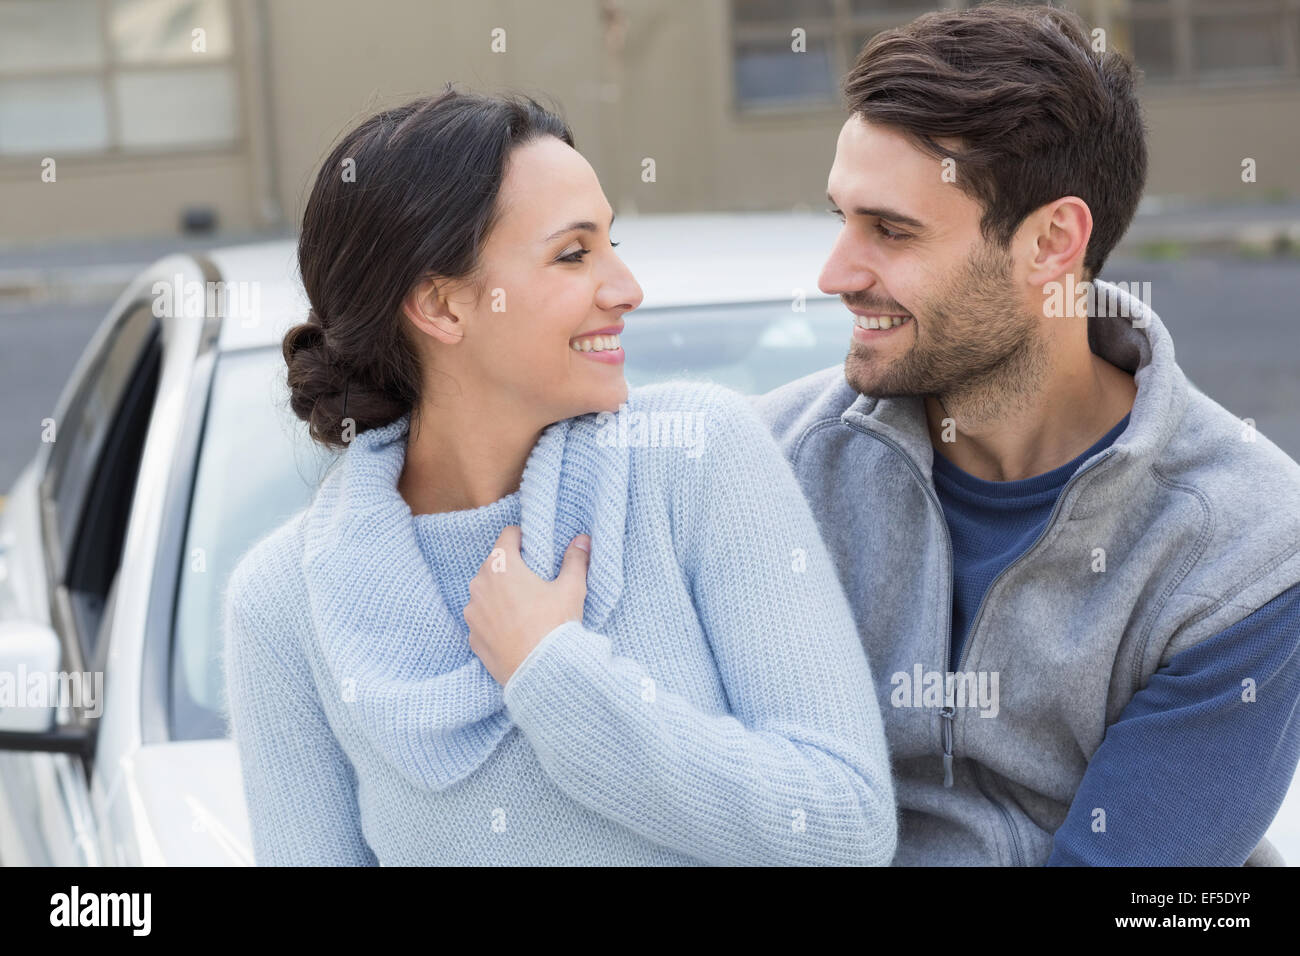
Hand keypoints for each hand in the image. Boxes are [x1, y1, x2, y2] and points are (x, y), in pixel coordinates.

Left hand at [464, 526, 590, 684]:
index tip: (535, 548)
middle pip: (494, 564)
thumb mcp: (571, 589)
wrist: (541, 674)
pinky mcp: (472, 637)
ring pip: (486, 592)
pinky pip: (483, 619)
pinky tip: (514, 630)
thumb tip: (582, 540)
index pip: (507, 535)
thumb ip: (575, 560)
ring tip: (524, 609)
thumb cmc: (555, 626)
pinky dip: (494, 620)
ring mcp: (473, 612)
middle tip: (534, 581)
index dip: (523, 538)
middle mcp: (480, 585)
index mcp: (501, 566)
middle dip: (512, 568)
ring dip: (500, 594)